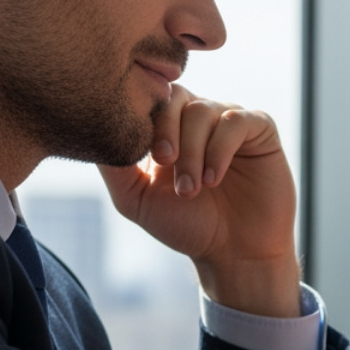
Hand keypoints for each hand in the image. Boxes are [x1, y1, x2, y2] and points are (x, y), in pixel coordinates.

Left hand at [99, 85, 299, 317]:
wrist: (235, 253)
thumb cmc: (186, 226)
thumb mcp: (135, 199)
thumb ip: (113, 166)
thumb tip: (89, 131)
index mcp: (168, 128)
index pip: (150, 99)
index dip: (146, 119)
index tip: (150, 157)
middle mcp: (198, 118)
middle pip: (175, 97)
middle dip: (168, 131)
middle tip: (167, 165)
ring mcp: (229, 122)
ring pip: (203, 110)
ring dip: (193, 150)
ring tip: (193, 187)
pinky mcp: (260, 130)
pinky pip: (236, 121)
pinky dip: (220, 148)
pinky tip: (214, 178)